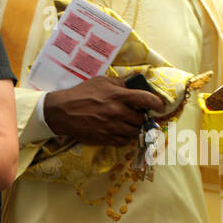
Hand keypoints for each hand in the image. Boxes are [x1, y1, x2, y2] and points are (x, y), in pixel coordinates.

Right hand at [43, 77, 165, 145]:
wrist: (62, 112)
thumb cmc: (81, 94)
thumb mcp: (100, 81)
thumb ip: (119, 83)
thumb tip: (133, 84)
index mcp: (118, 96)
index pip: (145, 99)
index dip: (157, 103)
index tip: (160, 106)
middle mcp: (117, 112)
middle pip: (140, 119)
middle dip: (142, 118)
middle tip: (140, 116)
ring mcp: (111, 127)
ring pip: (134, 132)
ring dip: (135, 128)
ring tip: (130, 124)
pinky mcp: (104, 138)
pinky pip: (122, 141)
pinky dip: (125, 137)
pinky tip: (120, 131)